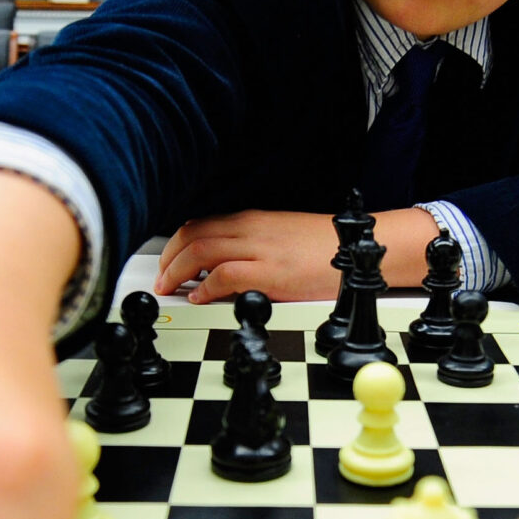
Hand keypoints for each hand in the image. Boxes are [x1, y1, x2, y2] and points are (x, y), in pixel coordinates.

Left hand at [155, 205, 440, 301]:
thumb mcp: (280, 238)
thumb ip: (250, 247)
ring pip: (200, 250)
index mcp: (251, 220)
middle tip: (160, 281)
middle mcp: (250, 228)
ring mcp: (260, 248)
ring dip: (177, 272)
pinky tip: (200, 298)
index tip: (165, 265)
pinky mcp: (272, 271)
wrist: (359, 247)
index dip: (174, 246)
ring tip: (171, 289)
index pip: (198, 225)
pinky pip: (225, 274)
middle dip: (167, 259)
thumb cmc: (324, 248)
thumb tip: (221, 267)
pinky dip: (205, 286)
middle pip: (191, 235)